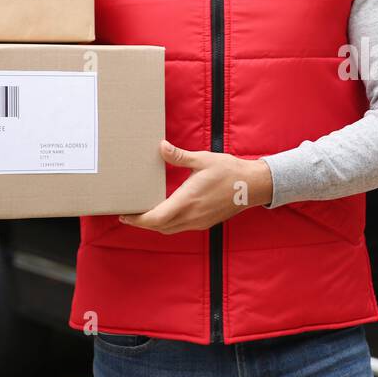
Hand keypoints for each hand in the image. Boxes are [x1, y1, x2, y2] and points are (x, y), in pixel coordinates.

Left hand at [117, 140, 272, 234]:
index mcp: (187, 201)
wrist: (253, 186)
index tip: (124, 215)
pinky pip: (180, 227)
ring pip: (169, 229)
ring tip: (144, 213)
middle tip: (129, 213)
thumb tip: (161, 147)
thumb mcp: (203, 160)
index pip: (155, 218)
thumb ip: (179, 156)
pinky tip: (166, 211)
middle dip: (142, 223)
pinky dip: (168, 223)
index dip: (137, 220)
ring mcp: (198, 222)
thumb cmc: (229, 171)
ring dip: (155, 224)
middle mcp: (191, 216)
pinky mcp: (205, 223)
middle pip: (159, 227)